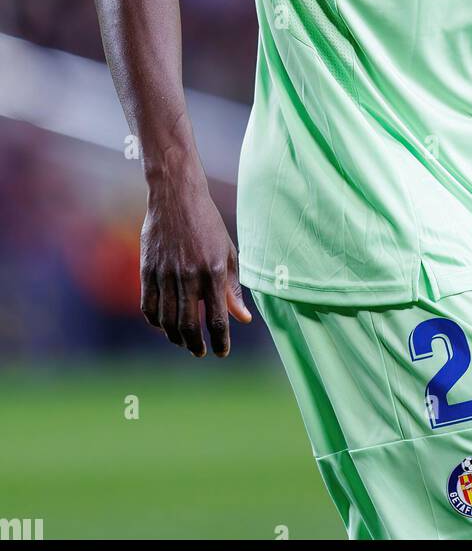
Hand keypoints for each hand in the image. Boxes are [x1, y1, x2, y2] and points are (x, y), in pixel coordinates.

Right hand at [140, 169, 251, 355]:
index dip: (220, 342)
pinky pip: (149, 307)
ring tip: (184, 341)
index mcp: (214, 271)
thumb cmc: (208, 224)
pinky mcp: (147, 270)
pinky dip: (156, 322)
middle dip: (196, 346)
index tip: (221, 353)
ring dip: (176, 337)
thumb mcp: (228, 253)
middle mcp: (189, 275)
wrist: (176, 197)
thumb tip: (243, 319)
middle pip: (189, 326)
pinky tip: (165, 325)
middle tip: (200, 351)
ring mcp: (166, 274)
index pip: (218, 319)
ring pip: (167, 321)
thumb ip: (233, 288)